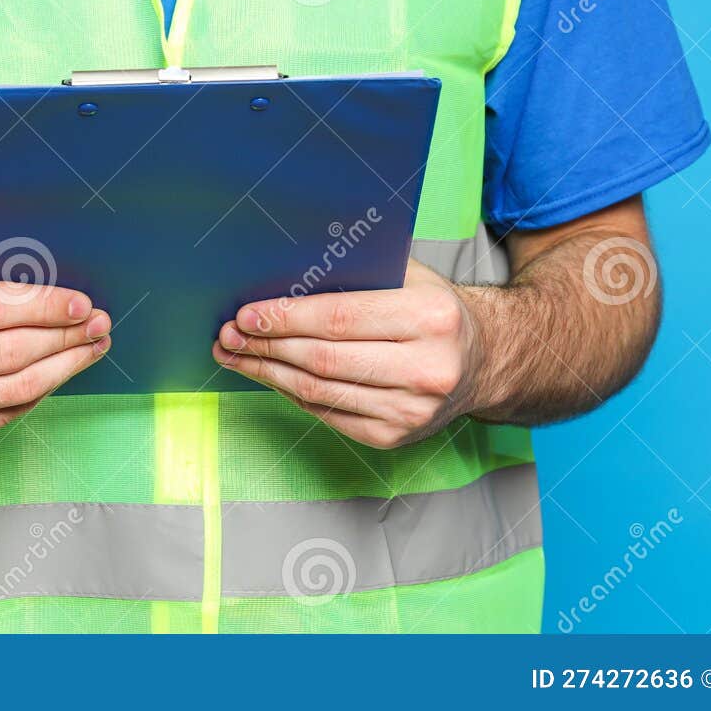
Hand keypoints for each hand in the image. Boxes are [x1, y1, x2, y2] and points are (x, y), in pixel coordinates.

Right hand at [0, 252, 110, 452]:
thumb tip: (46, 264)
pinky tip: (60, 369)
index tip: (82, 302)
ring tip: (93, 346)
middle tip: (100, 323)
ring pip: (16, 388)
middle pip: (10, 353)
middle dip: (65, 337)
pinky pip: (8, 413)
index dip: (44, 307)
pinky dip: (41, 390)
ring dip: (65, 366)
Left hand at [212, 260, 483, 448]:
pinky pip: (328, 415)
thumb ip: (357, 272)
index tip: (246, 314)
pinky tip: (269, 375)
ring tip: (235, 355)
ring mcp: (412, 411)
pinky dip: (291, 394)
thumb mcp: (408, 275)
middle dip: (266, 346)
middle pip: (323, 359)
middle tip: (229, 335)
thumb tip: (281, 273)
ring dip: (268, 373)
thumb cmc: (432, 310)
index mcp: (430, 318)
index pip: (339, 319)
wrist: (481, 360)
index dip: (285, 318)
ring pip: (319, 392)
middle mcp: (427, 369)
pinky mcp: (395, 438)